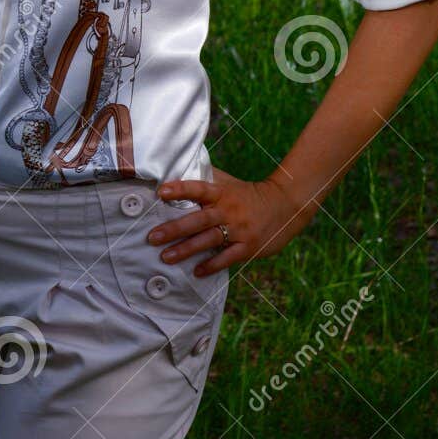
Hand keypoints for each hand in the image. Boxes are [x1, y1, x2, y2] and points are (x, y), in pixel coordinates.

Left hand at [146, 165, 317, 276]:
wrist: (285, 206)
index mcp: (221, 193)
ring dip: (186, 249)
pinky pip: (227, 257)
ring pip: (209, 240)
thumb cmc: (247, 194)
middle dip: (174, 229)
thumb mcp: (228, 182)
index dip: (180, 190)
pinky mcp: (248, 247)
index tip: (161, 192)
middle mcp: (228, 210)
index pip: (198, 188)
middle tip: (152, 237)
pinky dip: (212, 265)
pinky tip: (196, 271)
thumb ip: (205, 177)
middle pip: (198, 219)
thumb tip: (178, 166)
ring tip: (166, 257)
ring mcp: (238, 230)